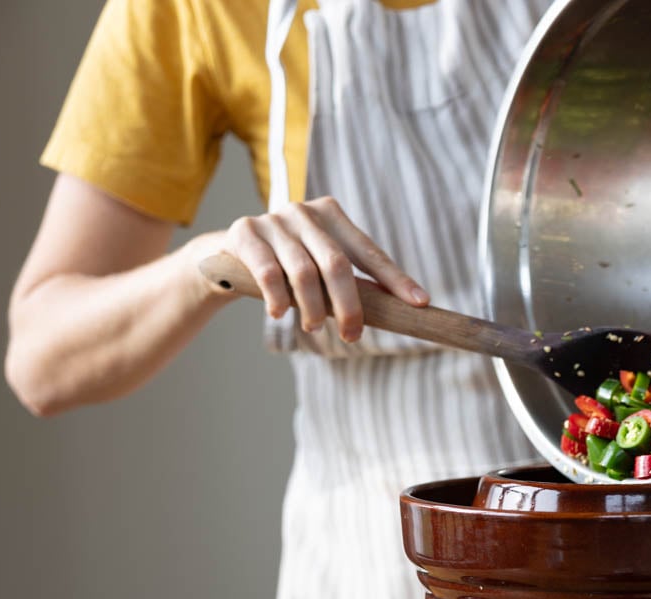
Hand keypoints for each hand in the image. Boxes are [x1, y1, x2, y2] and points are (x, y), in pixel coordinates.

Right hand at [219, 196, 429, 340]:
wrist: (231, 253)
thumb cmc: (288, 264)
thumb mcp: (320, 265)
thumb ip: (351, 278)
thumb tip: (398, 309)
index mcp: (333, 215)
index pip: (369, 252)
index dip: (395, 279)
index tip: (419, 303)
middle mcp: (305, 211)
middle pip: (337, 264)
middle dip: (349, 306)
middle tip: (352, 335)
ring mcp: (274, 220)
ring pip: (304, 272)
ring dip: (312, 308)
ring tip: (313, 326)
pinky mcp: (246, 232)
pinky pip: (269, 272)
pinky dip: (278, 299)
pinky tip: (279, 313)